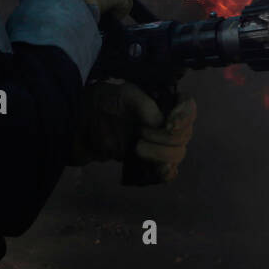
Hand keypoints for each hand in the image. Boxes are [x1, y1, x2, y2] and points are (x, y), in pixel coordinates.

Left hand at [70, 81, 196, 182]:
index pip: (188, 106)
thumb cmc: (103, 102)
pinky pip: (166, 171)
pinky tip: (160, 172)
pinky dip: (166, 173)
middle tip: (140, 135)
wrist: (80, 124)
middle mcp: (164, 122)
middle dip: (165, 138)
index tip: (168, 124)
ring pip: (176, 154)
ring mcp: (157, 143)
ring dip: (162, 155)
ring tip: (137, 150)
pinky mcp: (146, 161)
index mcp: (162, 101)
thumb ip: (146, 107)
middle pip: (184, 135)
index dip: (185, 116)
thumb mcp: (125, 96)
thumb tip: (162, 123)